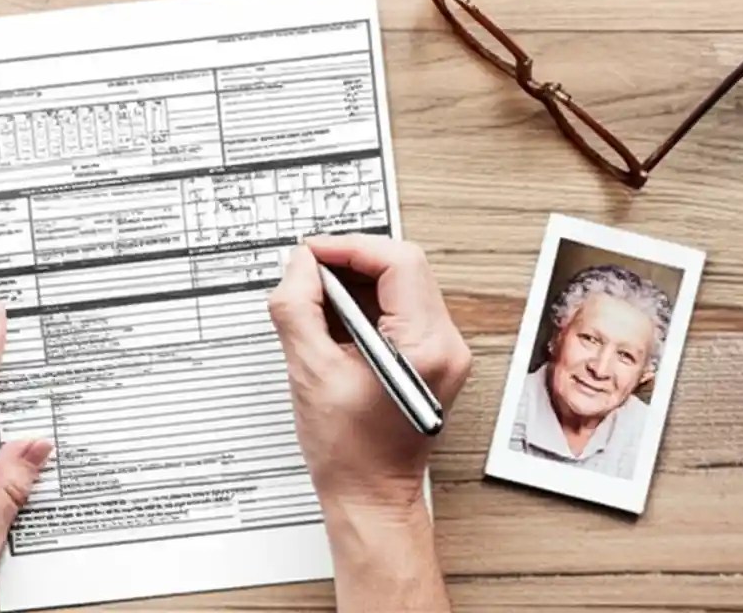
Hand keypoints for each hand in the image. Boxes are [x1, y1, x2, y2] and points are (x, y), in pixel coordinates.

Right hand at [268, 235, 470, 511]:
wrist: (370, 496)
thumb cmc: (349, 453)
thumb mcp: (309, 371)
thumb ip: (297, 308)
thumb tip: (298, 266)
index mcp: (425, 347)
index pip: (397, 262)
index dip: (349, 247)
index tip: (311, 254)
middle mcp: (445, 345)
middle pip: (402, 268)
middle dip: (349, 263)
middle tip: (307, 273)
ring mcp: (442, 351)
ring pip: (399, 285)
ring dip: (354, 283)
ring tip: (314, 300)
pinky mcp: (430, 357)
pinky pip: (398, 309)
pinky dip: (362, 304)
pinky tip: (332, 320)